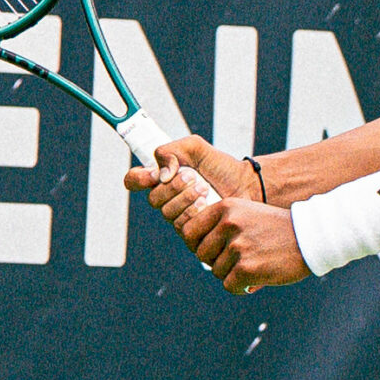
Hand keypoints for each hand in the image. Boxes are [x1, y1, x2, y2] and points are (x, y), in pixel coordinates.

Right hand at [123, 134, 255, 225]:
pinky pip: (181, 225)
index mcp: (162, 177)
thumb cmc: (221, 166)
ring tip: (205, 188)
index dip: (137, 179)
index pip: (133, 180)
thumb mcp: (195, 147)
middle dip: (173, 187)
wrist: (245, 185)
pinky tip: (208, 204)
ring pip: (167, 212)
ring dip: (185, 198)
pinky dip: (194, 212)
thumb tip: (161, 174)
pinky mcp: (190, 231)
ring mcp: (177, 216)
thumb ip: (172, 150)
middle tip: (193, 177)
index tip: (153, 174)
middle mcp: (166, 198)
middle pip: (153, 199)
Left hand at [175, 195, 310, 292]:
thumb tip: (197, 250)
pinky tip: (257, 280)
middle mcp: (229, 224)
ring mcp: (238, 246)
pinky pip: (230, 285)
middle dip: (218, 262)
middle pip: (202, 255)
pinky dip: (242, 287)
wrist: (312, 237)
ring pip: (217, 272)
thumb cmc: (279, 229)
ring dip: (233, 274)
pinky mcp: (248, 268)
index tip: (212, 251)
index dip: (197, 245)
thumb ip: (222, 226)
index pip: (189, 231)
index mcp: (226, 207)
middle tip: (240, 261)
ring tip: (256, 265)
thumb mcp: (248, 214)